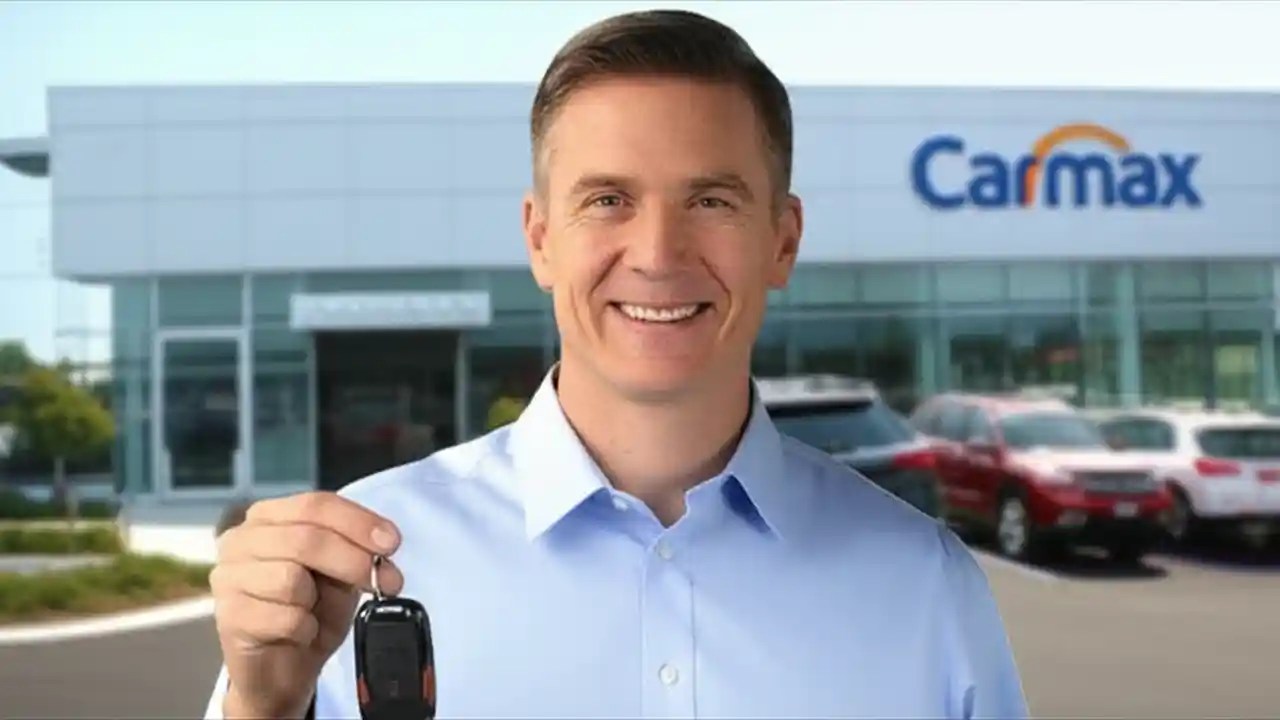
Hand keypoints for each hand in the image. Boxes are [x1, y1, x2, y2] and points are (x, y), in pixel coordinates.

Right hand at [210, 491, 403, 718]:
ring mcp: (228, 577)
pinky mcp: (228, 616)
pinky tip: (298, 632)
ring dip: (317, 600)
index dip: (358, 521)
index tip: (391, 543)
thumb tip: (380, 552)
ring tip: (313, 611)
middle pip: (306, 538)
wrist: (281, 670)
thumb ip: (354, 553)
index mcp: (270, 517)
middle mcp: (241, 540)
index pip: (316, 505)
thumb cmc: (309, 613)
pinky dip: (304, 628)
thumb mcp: (340, 575)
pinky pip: (283, 617)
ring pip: (291, 577)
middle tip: (388, 582)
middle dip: (354, 560)